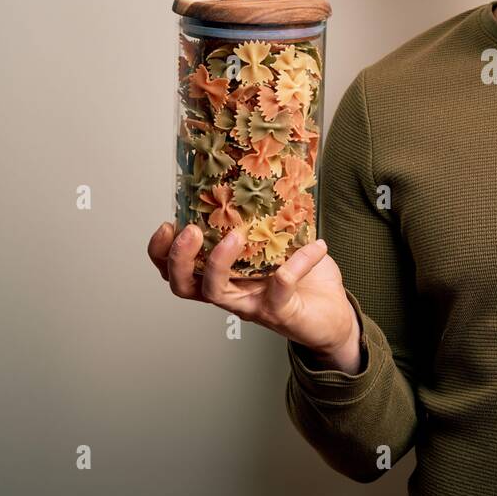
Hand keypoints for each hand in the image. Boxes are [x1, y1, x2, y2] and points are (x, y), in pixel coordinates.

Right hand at [147, 221, 358, 361]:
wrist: (333, 316)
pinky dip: (298, 263)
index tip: (167, 225)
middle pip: (184, 286)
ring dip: (218, 263)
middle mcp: (231, 293)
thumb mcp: (281, 245)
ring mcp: (252, 305)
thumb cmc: (305, 281)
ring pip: (217, 293)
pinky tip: (316, 247)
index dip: (163, 252)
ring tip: (234, 236)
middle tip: (189, 232)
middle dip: (179, 258)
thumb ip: (269, 221)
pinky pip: (282, 286)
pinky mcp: (280, 312)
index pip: (178, 270)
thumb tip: (268, 179)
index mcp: (225, 276)